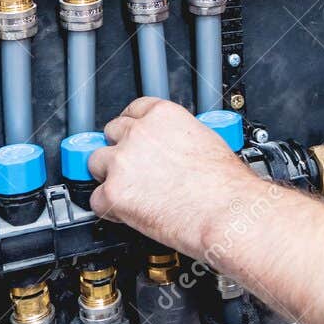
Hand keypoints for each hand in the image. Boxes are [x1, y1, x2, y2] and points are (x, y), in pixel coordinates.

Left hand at [86, 98, 260, 259]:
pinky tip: (129, 213)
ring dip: (108, 177)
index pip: (132, 110)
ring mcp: (122, 162)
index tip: (133, 139)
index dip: (131, 128)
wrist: (228, 212)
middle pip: (110, 133)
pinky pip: (97, 200)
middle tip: (132, 169)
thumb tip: (170, 146)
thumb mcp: (205, 141)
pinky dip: (110, 209)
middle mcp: (138, 133)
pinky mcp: (114, 194)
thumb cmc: (226, 184)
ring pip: (95, 163)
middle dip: (118, 150)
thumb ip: (177, 137)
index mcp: (162, 115)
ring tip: (130, 192)